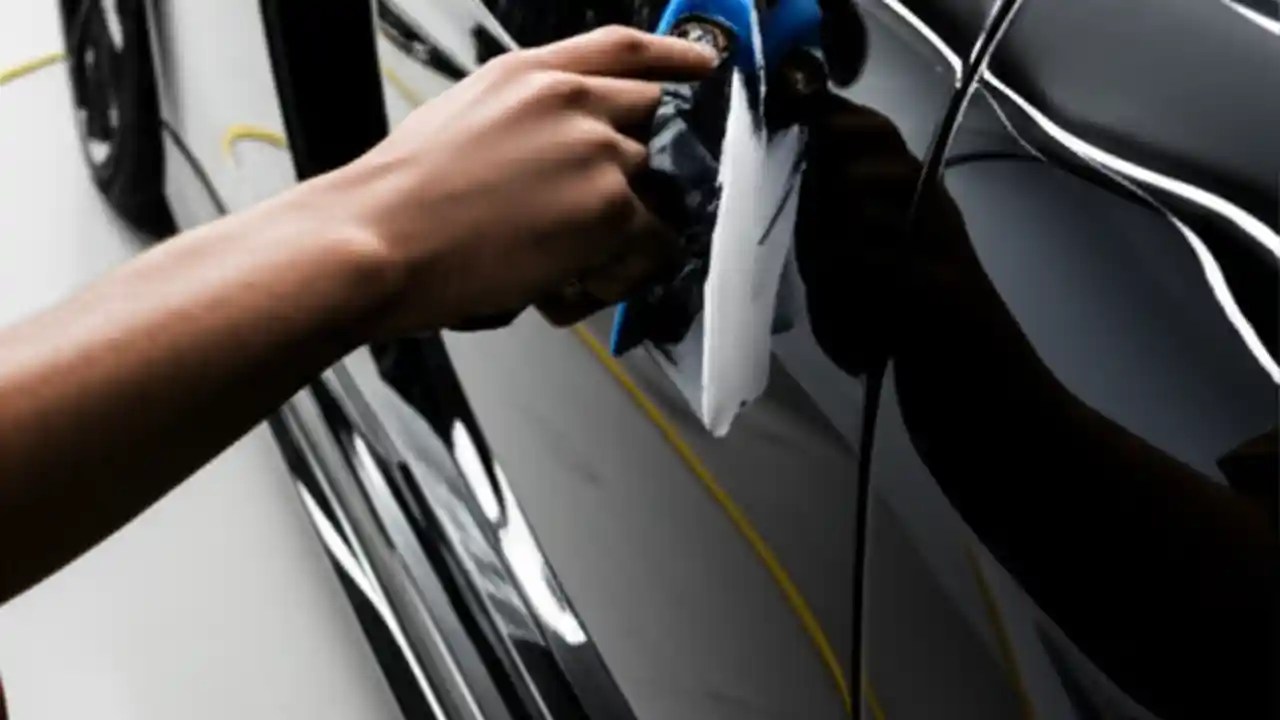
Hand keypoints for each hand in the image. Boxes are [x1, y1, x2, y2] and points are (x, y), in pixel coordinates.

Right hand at [324, 25, 717, 334]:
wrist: (379, 240)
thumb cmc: (400, 200)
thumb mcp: (458, 121)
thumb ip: (521, 120)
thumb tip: (547, 151)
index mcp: (529, 76)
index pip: (620, 48)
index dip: (672, 55)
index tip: (703, 65)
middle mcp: (571, 103)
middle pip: (646, 127)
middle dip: (625, 174)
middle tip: (588, 221)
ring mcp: (597, 152)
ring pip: (648, 192)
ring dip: (619, 233)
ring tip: (562, 267)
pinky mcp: (610, 208)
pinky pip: (651, 243)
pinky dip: (621, 273)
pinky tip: (569, 286)